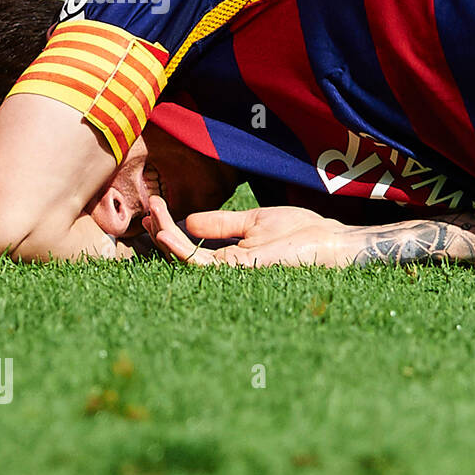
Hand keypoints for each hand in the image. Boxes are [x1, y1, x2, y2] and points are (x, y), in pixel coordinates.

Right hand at [144, 197, 341, 266]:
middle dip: (161, 232)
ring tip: (151, 215)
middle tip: (146, 210)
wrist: (328, 240)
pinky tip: (166, 230)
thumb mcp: (254, 221)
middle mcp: (228, 266)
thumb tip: (188, 221)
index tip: (156, 204)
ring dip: (165, 236)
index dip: (171, 227)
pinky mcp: (238, 269)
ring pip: (186, 259)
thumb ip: (221, 223)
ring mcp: (232, 270)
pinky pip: (200, 263)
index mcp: (232, 254)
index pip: (192, 246)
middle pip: (183, 254)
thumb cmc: (300, 231)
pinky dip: (180, 248)